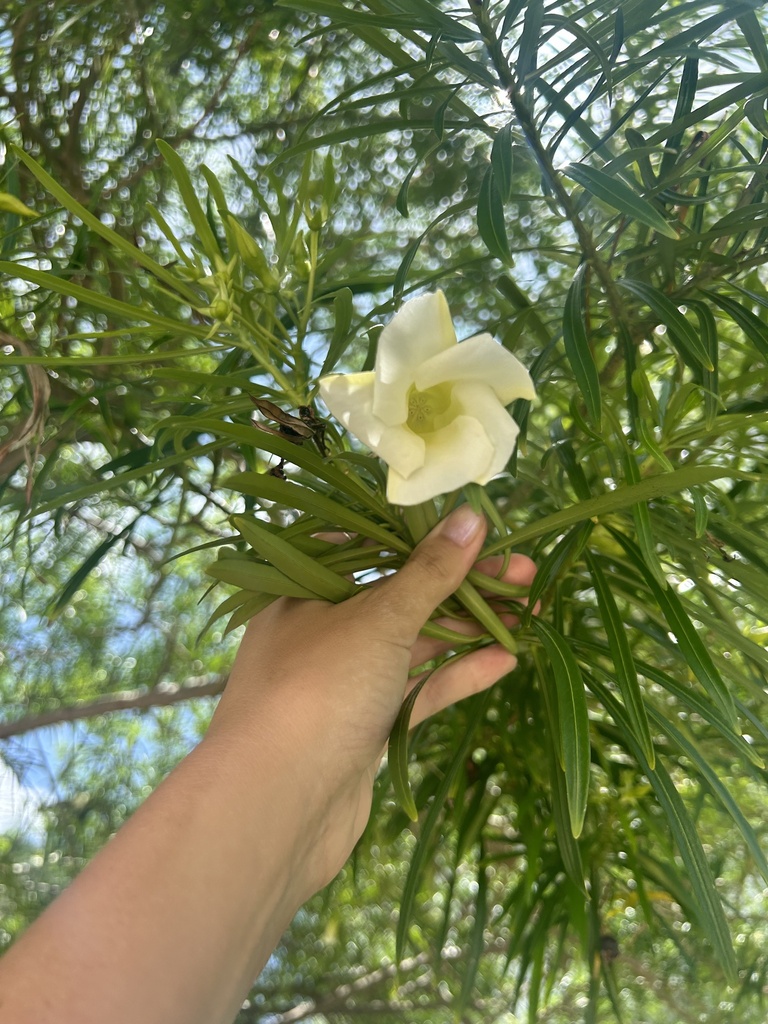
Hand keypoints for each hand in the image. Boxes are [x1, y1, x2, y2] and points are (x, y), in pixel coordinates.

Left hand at [207, 504, 535, 897]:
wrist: (277, 808)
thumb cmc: (317, 690)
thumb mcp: (378, 618)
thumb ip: (429, 572)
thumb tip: (470, 517)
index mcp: (305, 590)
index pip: (370, 547)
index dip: (424, 537)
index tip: (474, 530)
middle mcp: (323, 631)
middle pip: (402, 595)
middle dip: (462, 584)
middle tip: (524, 573)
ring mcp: (345, 681)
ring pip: (414, 643)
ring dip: (469, 627)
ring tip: (528, 609)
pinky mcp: (367, 727)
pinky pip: (418, 690)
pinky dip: (458, 674)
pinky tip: (504, 660)